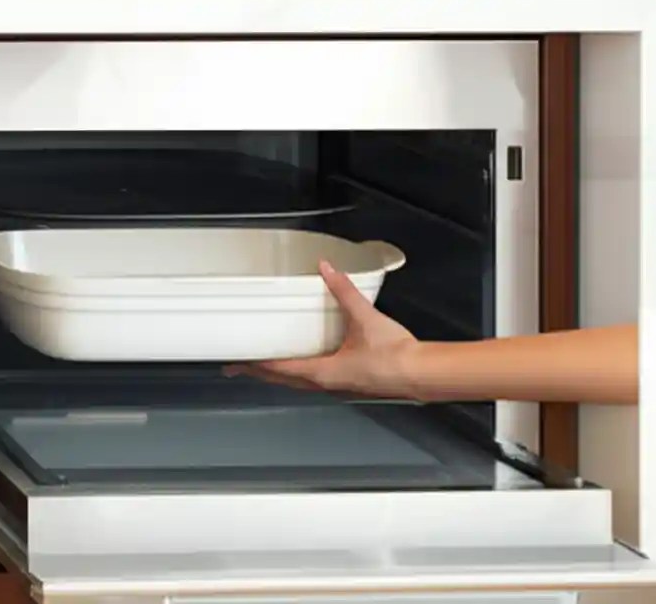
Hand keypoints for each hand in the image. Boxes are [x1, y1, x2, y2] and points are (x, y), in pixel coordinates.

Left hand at [224, 259, 419, 398]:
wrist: (419, 373)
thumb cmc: (394, 356)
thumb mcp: (364, 317)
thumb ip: (343, 291)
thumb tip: (327, 269)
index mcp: (322, 371)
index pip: (278, 368)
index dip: (254, 364)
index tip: (236, 362)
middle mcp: (325, 382)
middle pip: (282, 380)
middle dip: (259, 372)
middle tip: (239, 366)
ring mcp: (337, 385)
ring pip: (298, 382)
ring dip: (278, 374)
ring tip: (265, 365)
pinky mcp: (349, 381)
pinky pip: (315, 378)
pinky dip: (300, 371)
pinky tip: (306, 361)